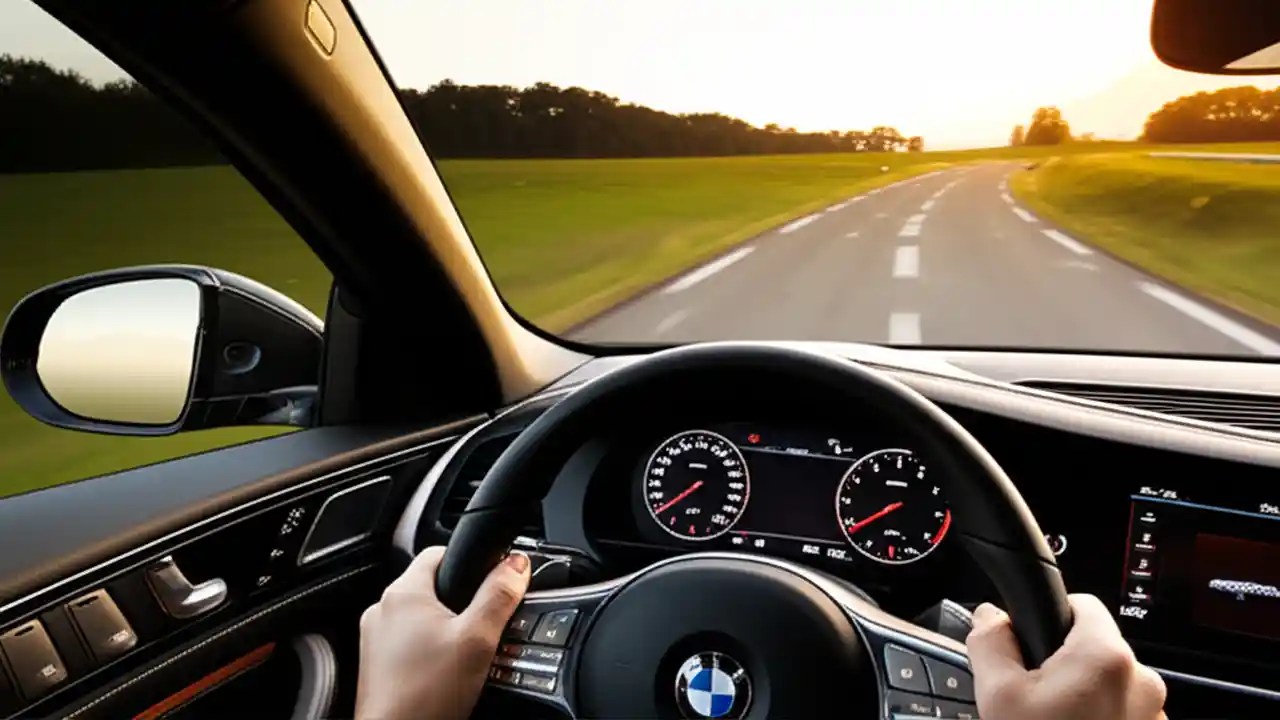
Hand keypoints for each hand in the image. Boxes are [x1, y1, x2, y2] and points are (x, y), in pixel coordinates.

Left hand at [356, 546, 531, 719]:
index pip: (439, 552)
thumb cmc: (426, 696)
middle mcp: (382, 610)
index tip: (490, 580)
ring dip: (445, 629)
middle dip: (461, 603)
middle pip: (432, 587)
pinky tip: (445, 672)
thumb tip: (516, 564)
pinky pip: (408, 643)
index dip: (470, 562)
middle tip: (482, 628)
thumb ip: (499, 596)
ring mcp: (375, 638)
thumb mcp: (477, 640)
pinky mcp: (376, 664)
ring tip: (465, 655)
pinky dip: (428, 650)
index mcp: (403, 593)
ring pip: (420, 618)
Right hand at [966, 594, 1165, 719]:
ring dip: (1082, 696)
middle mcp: (1142, 681)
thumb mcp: (997, 694)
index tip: (1028, 639)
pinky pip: (1122, 714)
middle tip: (1032, 696)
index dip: (1047, 615)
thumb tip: (990, 617)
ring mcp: (1153, 716)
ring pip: (1108, 685)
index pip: (1080, 602)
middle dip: (1062, 664)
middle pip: (1093, 647)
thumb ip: (990, 641)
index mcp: (1105, 656)